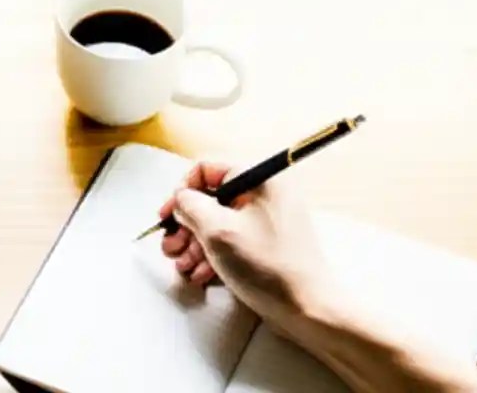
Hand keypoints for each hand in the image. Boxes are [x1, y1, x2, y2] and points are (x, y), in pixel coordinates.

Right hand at [159, 160, 342, 343]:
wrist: (307, 308)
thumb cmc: (269, 266)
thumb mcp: (218, 230)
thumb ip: (191, 207)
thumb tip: (181, 200)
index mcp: (259, 179)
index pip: (208, 168)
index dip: (182, 190)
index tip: (169, 214)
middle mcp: (266, 194)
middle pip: (211, 199)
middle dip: (186, 224)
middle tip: (171, 245)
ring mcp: (268, 220)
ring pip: (219, 222)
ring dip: (195, 243)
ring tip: (182, 265)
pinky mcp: (268, 244)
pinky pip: (233, 240)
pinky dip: (213, 254)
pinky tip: (200, 274)